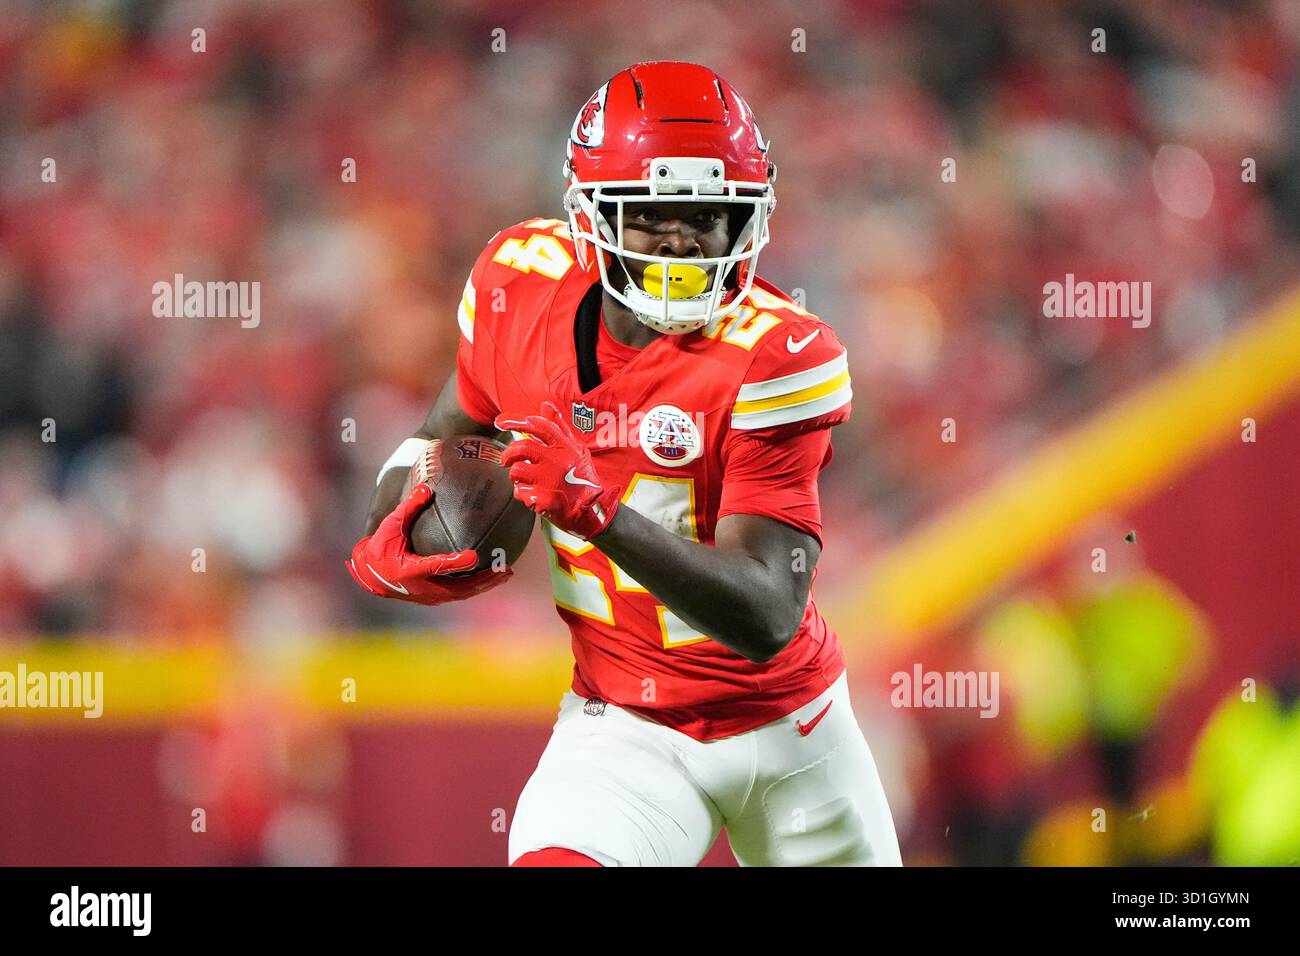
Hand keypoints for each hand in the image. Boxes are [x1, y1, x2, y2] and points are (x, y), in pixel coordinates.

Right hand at [346, 482, 511, 603]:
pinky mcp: (434, 598)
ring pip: (462, 594)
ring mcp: (429, 596)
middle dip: (483, 580)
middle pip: (459, 588)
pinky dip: (477, 586)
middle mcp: (422, 588)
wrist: (371, 576)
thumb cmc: (380, 548)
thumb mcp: (390, 527)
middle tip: (504, 568)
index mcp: (410, 571)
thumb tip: (426, 487)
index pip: (436, 567)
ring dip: (485, 584)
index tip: (474, 556)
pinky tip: (492, 576)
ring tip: (506, 572)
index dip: (455, 563)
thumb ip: (408, 508)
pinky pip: (459, 593)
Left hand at [495, 401, 620, 539]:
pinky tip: (532, 496)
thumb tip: (545, 405)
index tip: (500, 421)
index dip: (516, 421)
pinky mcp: (544, 499)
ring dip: (516, 476)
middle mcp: (557, 461)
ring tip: (524, 480)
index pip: (538, 426)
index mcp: (566, 447)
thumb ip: (559, 428)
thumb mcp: (576, 449)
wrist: (593, 510)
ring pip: (517, 471)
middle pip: (522, 448)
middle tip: (506, 460)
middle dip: (508, 454)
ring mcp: (550, 481)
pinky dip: (522, 495)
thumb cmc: (583, 478)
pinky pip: (520, 493)